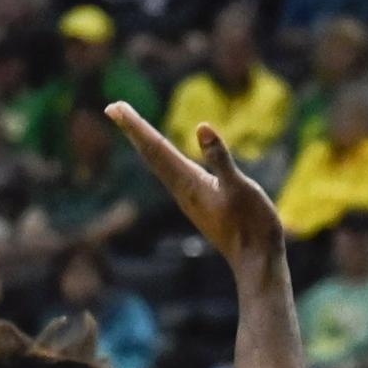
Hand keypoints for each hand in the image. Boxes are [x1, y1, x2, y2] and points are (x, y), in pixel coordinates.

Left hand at [107, 106, 284, 272]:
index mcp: (188, 183)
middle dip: (132, 130)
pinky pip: (171, 172)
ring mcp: (189, 197)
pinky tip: (162, 156)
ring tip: (131, 126)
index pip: (155, 148)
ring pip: (158, 163)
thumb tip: (202, 128)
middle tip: (112, 107)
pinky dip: (160, 156)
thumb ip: (220, 159)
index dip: (135, 126)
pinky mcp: (198, 203)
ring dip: (144, 142)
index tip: (114, 107)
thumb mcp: (239, 188)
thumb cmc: (252, 225)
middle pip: (150, 154)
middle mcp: (182, 189)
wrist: (255, 260)